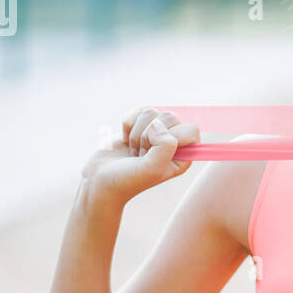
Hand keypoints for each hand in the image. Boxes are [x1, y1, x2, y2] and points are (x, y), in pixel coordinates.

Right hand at [81, 107, 200, 200]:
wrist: (101, 181)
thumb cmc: (129, 180)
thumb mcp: (152, 168)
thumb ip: (165, 146)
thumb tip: (157, 124)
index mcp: (184, 155)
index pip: (191, 130)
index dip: (172, 137)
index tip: (155, 153)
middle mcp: (173, 143)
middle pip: (171, 117)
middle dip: (149, 135)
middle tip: (141, 155)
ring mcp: (155, 133)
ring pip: (151, 113)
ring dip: (136, 133)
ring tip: (133, 151)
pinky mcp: (138, 126)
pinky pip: (137, 111)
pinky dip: (127, 125)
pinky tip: (125, 141)